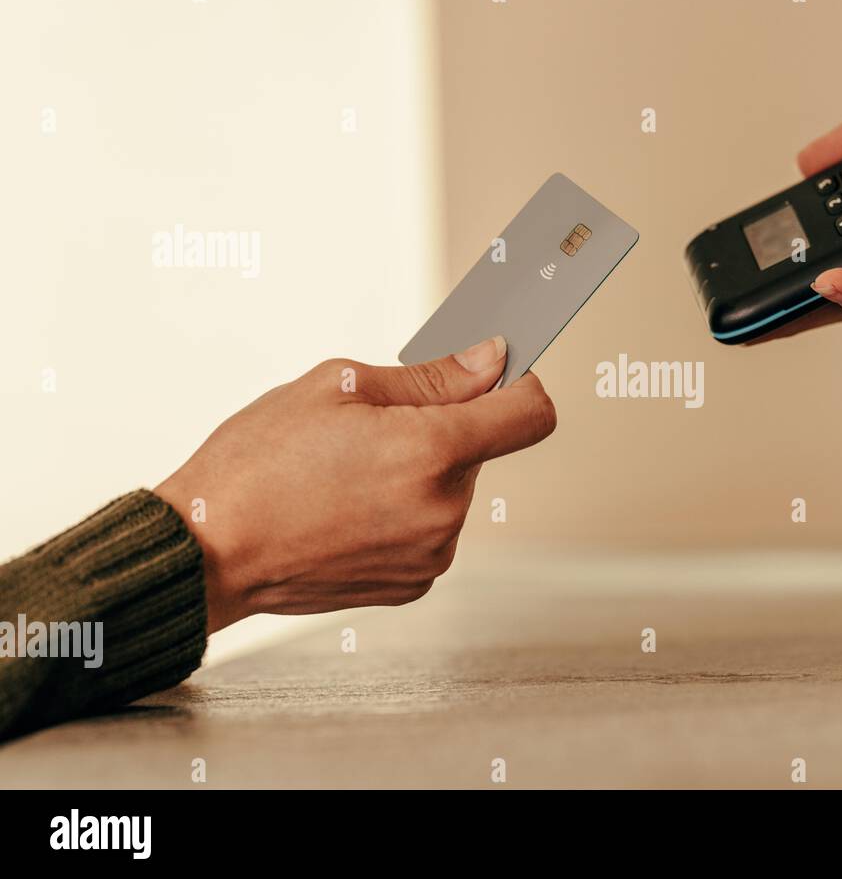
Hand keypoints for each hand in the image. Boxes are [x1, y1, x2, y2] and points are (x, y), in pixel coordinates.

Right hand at [154, 337, 555, 631]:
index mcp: (433, 453)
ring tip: (348, 475)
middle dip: (443, 429)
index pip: (531, 414)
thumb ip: (432, 376)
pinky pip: (430, 529)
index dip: (519, 385)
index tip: (494, 377)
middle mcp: (445, 511)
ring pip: (453, 490)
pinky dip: (404, 513)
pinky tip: (349, 509)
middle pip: (482, 449)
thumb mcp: (341, 388)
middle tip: (371, 430)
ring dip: (420, 473)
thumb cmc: (257, 464)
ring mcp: (432, 554)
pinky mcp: (413, 583)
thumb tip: (492, 360)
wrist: (208, 551)